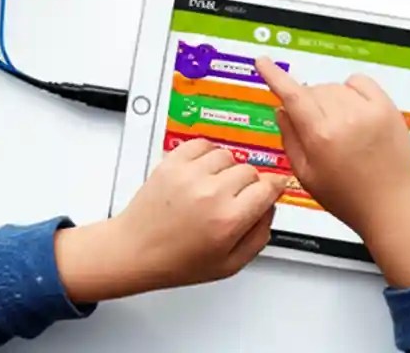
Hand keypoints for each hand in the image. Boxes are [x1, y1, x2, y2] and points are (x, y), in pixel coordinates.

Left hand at [55, 139, 288, 302]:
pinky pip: (202, 143)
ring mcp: (189, 174)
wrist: (135, 250)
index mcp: (228, 220)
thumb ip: (258, 236)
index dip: (273, 187)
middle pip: (249, 170)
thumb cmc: (177, 261)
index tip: (273, 187)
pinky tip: (202, 170)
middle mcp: (211, 193)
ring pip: (227, 155)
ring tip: (216, 185)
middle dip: (248, 184)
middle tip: (235, 199)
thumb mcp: (229, 265)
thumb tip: (270, 208)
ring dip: (227, 168)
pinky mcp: (171, 163)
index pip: (268, 187)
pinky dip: (207, 153)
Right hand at [255, 58, 409, 288]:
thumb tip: (282, 111)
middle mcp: (344, 119)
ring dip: (329, 99)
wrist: (393, 206)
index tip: (264, 62)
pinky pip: (360, 82)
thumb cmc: (350, 198)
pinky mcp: (387, 109)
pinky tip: (354, 111)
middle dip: (307, 104)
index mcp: (320, 136)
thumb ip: (290, 139)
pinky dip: (352, 90)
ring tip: (339, 128)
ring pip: (334, 87)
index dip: (274, 75)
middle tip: (317, 130)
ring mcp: (368, 111)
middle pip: (312, 91)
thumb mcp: (307, 175)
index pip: (291, 95)